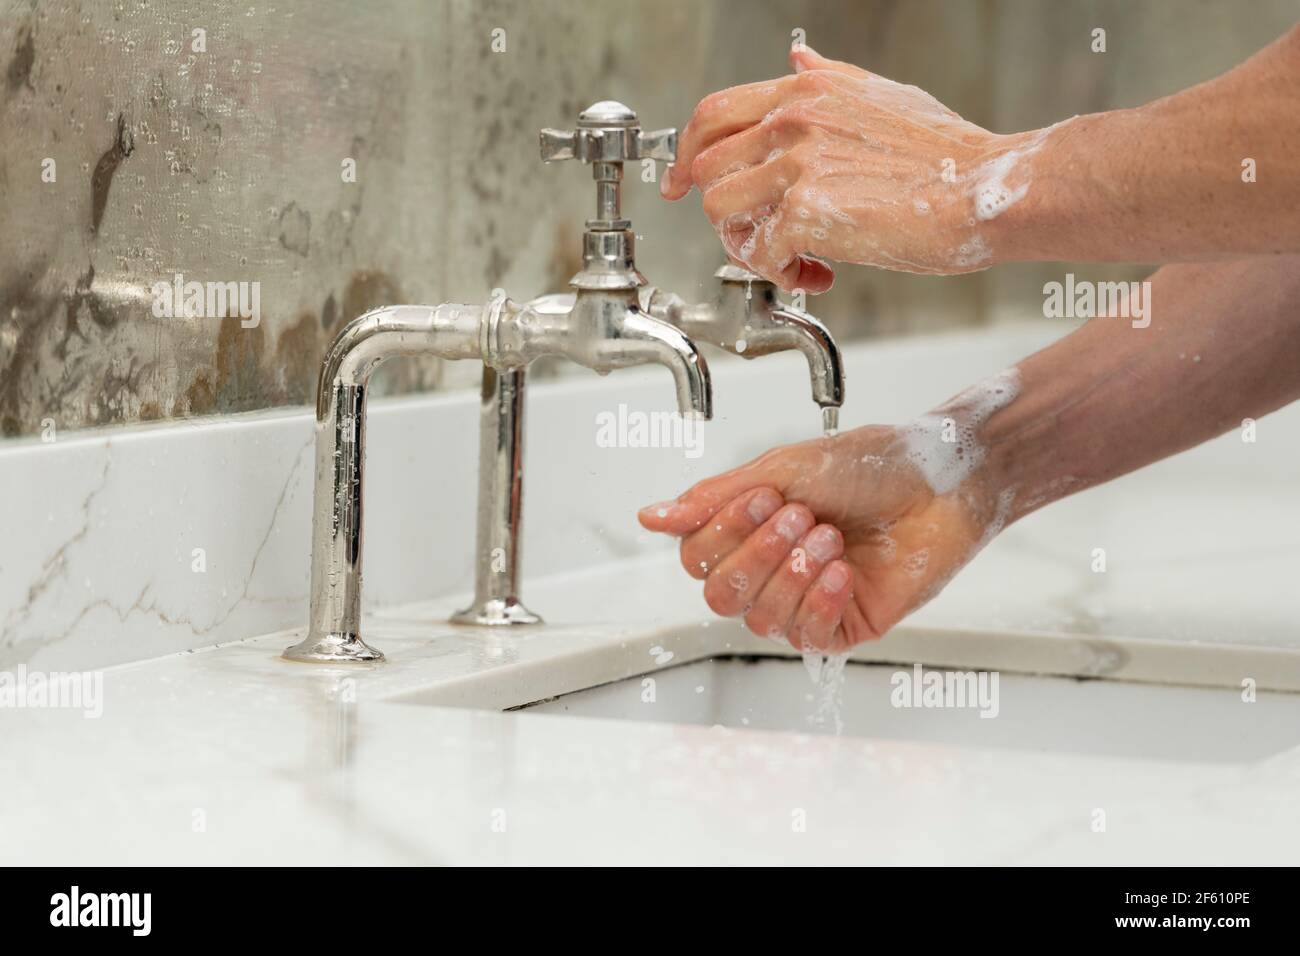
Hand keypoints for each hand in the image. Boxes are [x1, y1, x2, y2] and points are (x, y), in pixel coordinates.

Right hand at [638, 422, 1010, 651]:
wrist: (940, 482)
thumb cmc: (870, 467)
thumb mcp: (783, 469)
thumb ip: (714, 499)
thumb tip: (651, 517)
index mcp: (748, 531)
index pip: (696, 557)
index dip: (722, 532)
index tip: (764, 497)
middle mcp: (770, 571)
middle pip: (717, 595)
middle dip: (756, 554)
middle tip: (800, 516)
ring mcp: (805, 602)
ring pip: (758, 618)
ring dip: (793, 573)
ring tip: (831, 536)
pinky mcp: (843, 626)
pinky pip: (806, 636)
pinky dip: (820, 601)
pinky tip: (843, 571)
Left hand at [661, 45, 1045, 288]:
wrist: (990, 190)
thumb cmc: (950, 156)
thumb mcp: (881, 94)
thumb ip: (829, 79)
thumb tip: (796, 57)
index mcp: (807, 90)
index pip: (714, 114)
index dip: (687, 154)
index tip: (679, 184)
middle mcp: (794, 119)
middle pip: (707, 169)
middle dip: (728, 214)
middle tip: (762, 238)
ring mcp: (798, 163)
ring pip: (721, 212)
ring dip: (749, 245)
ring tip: (793, 257)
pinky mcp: (808, 211)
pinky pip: (758, 251)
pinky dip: (780, 272)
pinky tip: (816, 272)